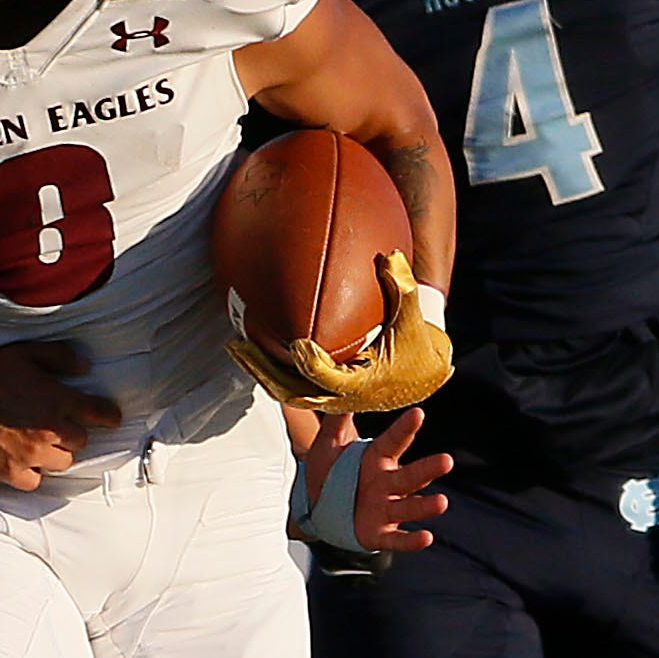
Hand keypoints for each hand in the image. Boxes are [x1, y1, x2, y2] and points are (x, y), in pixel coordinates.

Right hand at [0, 342, 122, 487]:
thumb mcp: (24, 353)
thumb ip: (59, 357)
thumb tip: (86, 366)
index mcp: (59, 399)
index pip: (102, 414)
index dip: (107, 416)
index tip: (107, 419)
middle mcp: (52, 429)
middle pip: (80, 441)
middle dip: (68, 434)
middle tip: (45, 425)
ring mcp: (33, 454)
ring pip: (62, 463)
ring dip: (51, 455)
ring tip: (29, 441)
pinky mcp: (14, 473)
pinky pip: (35, 481)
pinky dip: (29, 473)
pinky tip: (15, 458)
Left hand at [238, 253, 450, 413]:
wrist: (423, 374)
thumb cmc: (417, 344)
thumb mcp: (412, 317)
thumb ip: (403, 287)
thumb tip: (391, 257)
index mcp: (363, 385)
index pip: (329, 378)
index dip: (311, 364)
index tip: (296, 345)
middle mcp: (341, 398)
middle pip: (292, 392)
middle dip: (264, 371)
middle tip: (238, 346)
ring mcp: (329, 400)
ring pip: (286, 392)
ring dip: (260, 372)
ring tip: (235, 347)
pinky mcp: (323, 394)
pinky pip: (290, 385)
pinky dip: (271, 370)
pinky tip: (252, 347)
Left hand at [298, 411, 450, 554]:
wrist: (312, 509)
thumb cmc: (326, 472)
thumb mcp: (327, 445)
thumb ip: (336, 421)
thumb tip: (343, 391)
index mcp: (377, 459)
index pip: (394, 442)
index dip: (405, 429)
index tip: (418, 413)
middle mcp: (386, 483)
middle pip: (410, 476)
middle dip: (428, 469)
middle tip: (447, 460)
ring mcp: (385, 509)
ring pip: (408, 506)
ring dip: (425, 506)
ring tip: (442, 502)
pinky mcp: (379, 534)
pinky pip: (397, 539)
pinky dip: (411, 541)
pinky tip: (427, 538)